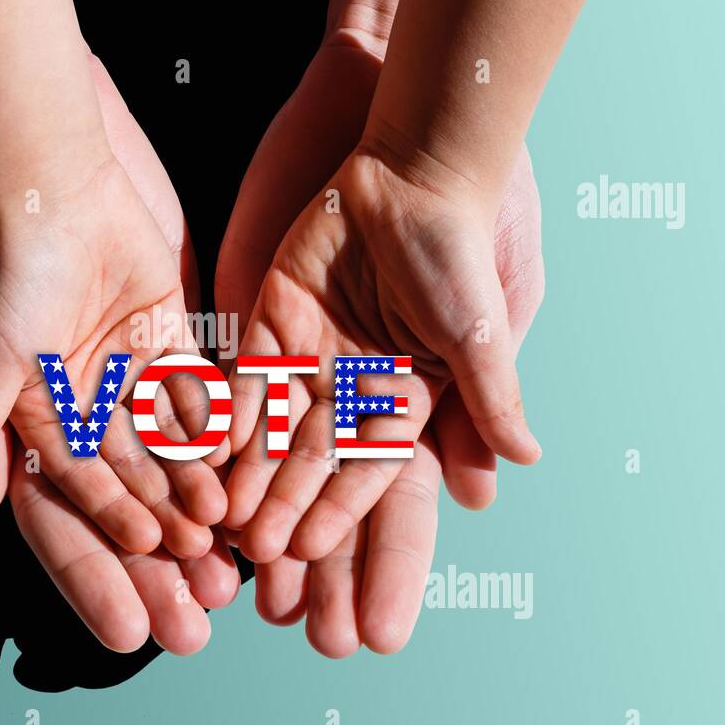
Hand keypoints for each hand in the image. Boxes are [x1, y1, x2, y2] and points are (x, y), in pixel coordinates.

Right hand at [0, 54, 238, 652]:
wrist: (40, 154)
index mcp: (19, 411)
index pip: (63, 505)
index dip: (99, 559)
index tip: (139, 613)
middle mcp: (71, 397)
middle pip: (122, 492)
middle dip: (159, 550)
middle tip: (202, 609)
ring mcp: (118, 362)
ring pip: (166, 448)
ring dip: (196, 500)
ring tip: (234, 553)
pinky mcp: (161, 324)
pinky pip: (197, 390)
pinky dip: (220, 433)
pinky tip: (248, 477)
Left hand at [244, 150, 542, 654]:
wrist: (410, 171)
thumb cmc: (456, 249)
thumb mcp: (480, 328)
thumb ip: (491, 397)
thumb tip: (524, 462)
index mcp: (404, 399)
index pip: (367, 469)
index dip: (339, 509)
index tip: (310, 548)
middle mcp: (353, 388)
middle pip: (313, 461)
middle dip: (286, 507)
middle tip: (256, 553)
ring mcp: (310, 357)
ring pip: (271, 429)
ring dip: (248, 476)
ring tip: (221, 520)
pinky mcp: (270, 323)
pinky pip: (243, 377)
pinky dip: (223, 415)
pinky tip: (200, 453)